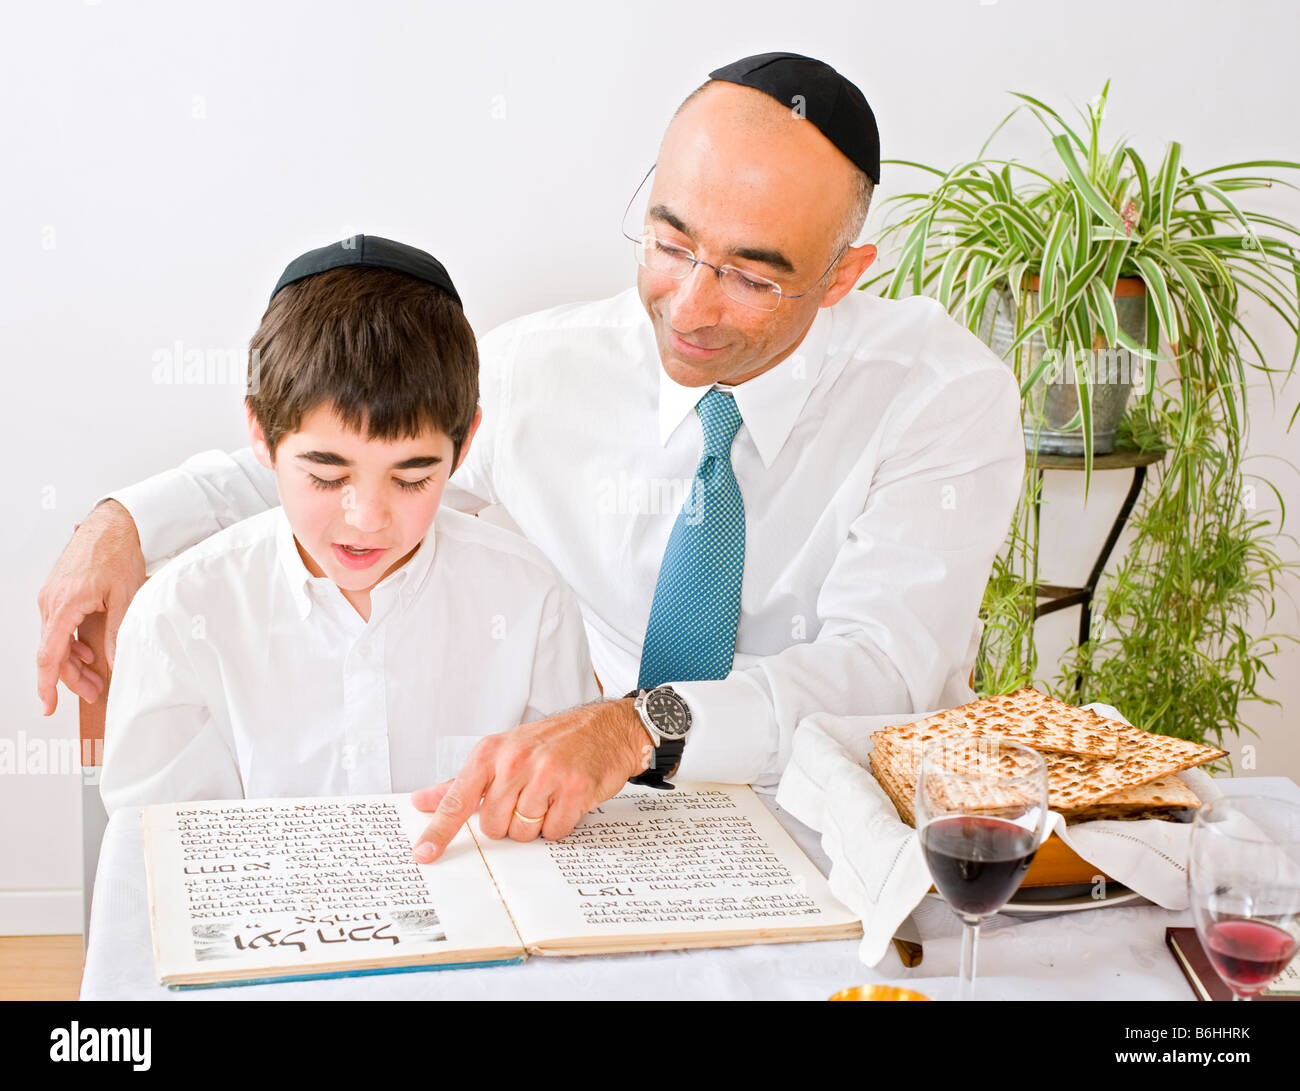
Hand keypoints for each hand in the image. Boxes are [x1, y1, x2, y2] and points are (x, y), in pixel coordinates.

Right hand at [36, 499, 145, 714]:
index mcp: (64, 606)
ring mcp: (51, 596)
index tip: (48, 706)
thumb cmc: (118, 554)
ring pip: (56, 640)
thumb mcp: (125, 597)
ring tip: (96, 678)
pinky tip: (88, 652)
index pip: (49, 655)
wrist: (113, 524)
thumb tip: (113, 664)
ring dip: (73, 661)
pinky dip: (71, 642)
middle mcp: (51, 602)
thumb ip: (117, 633)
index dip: (48, 684)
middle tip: (94, 694)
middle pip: (53, 652)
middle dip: (72, 678)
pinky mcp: (58, 592)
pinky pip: (59, 625)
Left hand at [409, 699, 651, 861]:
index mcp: (491, 752)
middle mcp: (515, 761)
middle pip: (493, 826)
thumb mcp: (501, 753)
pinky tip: (567, 800)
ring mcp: (546, 774)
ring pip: (523, 832)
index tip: (422, 855)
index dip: (438, 831)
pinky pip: (554, 831)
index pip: (457, 799)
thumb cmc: (550, 742)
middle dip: (509, 821)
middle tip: (527, 797)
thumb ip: (461, 784)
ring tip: (549, 796)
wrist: (605, 727)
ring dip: (536, 824)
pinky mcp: (574, 789)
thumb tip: (421, 802)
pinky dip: (560, 823)